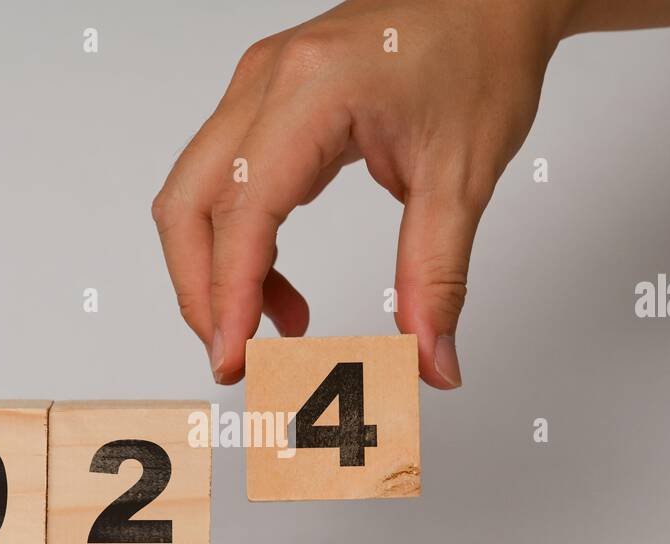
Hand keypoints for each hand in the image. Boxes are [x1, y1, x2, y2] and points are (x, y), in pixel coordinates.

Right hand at [151, 0, 571, 387]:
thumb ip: (437, 279)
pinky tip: (280, 288)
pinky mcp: (266, 101)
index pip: (244, 209)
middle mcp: (267, 81)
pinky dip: (240, 244)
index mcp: (312, 89)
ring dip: (217, 271)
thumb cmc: (480, 57)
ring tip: (273, 328)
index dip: (230, 293)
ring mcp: (258, 87)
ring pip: (195, 194)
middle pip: (189, 203)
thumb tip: (431, 360)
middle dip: (201, 291)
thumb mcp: (464, 178)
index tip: (234, 357)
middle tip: (236, 355)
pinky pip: (225, 183)